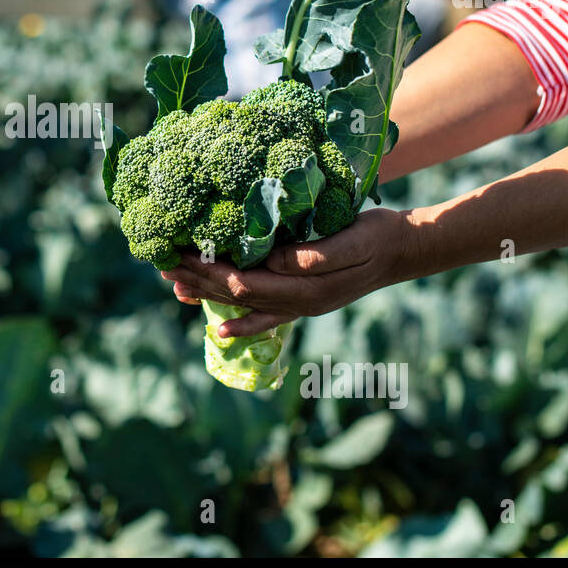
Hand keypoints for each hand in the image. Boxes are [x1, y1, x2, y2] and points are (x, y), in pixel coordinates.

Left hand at [162, 208, 417, 337]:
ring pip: (245, 305)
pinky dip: (241, 324)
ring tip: (174, 284)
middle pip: (237, 295)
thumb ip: (317, 256)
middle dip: (198, 280)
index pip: (245, 282)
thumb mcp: (353, 239)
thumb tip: (276, 263)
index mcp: (305, 289)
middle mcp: (298, 303)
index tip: (182, 255)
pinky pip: (265, 317)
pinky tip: (220, 331)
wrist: (405, 250)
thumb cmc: (378, 236)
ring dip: (208, 294)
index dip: (211, 271)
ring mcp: (300, 306)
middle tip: (162, 265)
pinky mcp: (304, 301)